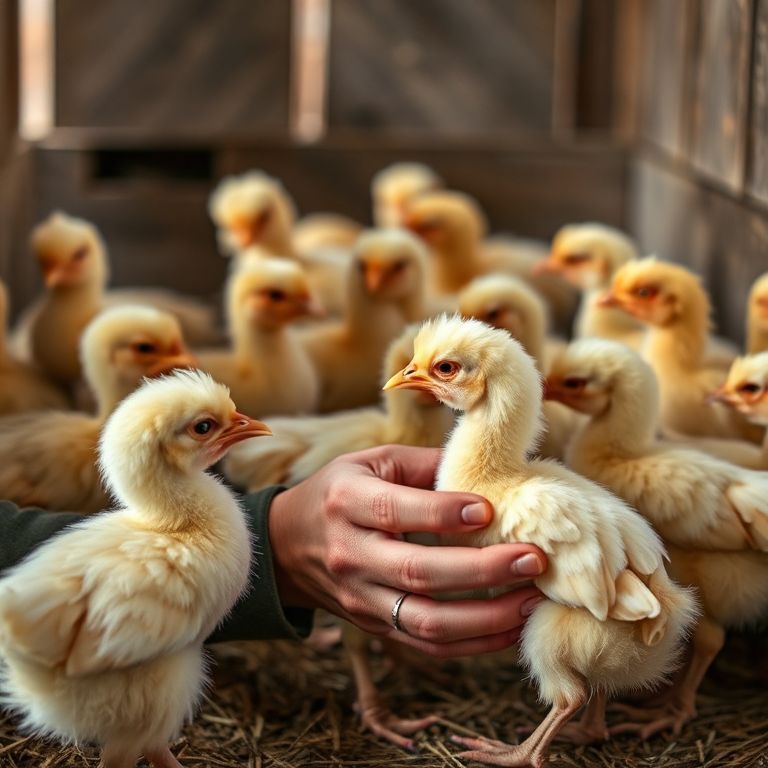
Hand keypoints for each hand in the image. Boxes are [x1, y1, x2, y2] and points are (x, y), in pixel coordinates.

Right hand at [268, 445, 545, 657]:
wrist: (288, 544)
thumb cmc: (340, 492)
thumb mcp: (370, 462)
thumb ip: (424, 464)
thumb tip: (489, 469)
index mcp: (347, 502)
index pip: (394, 512)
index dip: (442, 513)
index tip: (489, 510)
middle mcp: (351, 555)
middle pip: (417, 573)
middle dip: (482, 570)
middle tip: (533, 559)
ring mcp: (361, 598)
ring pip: (426, 622)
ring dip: (488, 617)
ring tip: (534, 599)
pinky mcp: (375, 626)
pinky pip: (428, 646)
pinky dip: (475, 644)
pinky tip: (512, 626)